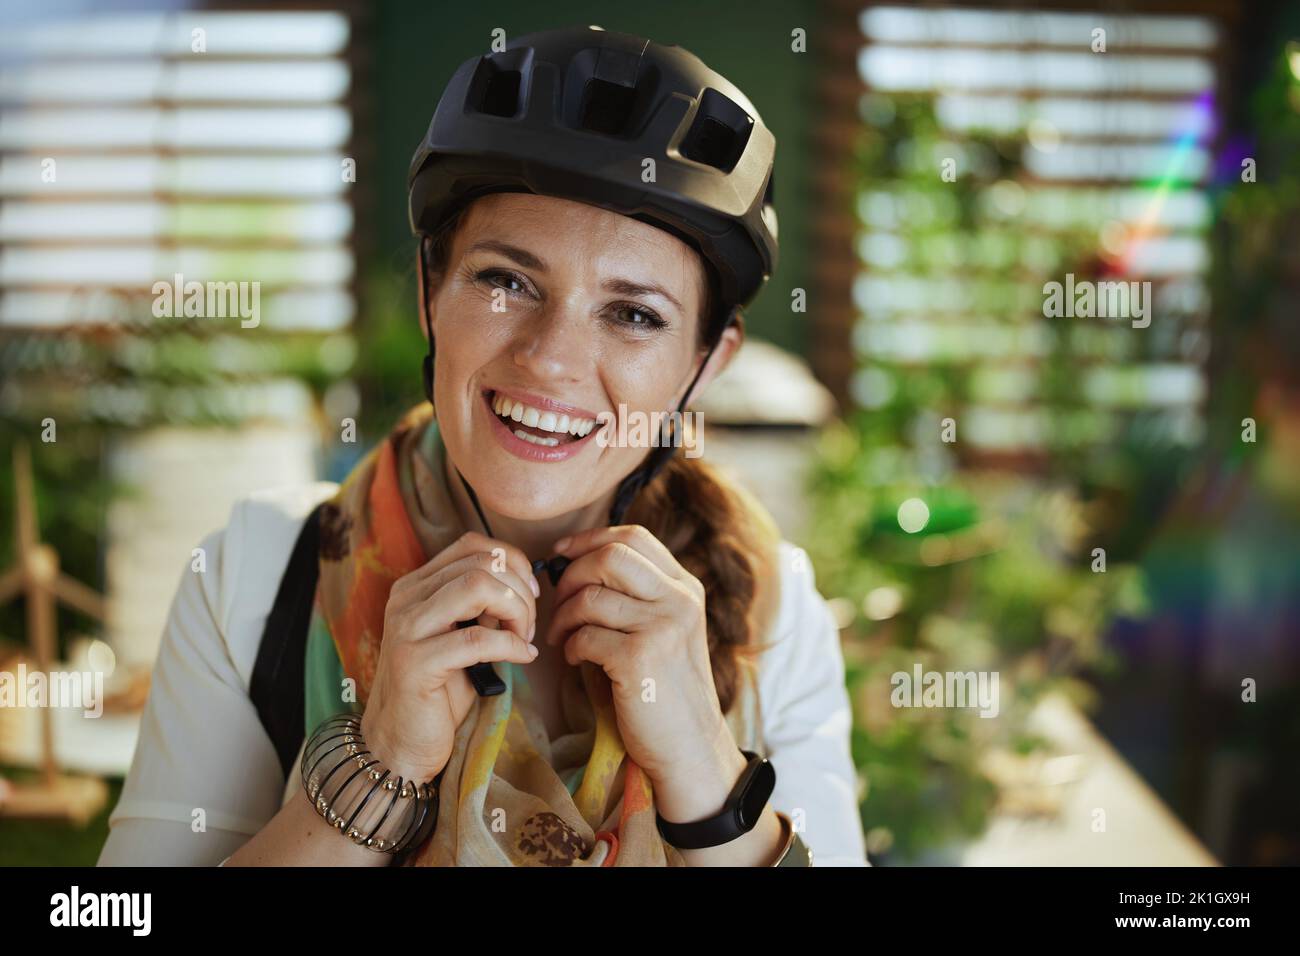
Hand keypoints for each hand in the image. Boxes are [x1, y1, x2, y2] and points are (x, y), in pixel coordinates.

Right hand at [361, 532, 539, 782]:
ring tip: (522, 639)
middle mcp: (406, 598)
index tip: (529, 594)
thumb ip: (482, 608)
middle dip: (520, 591)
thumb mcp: (461, 637)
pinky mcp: (414, 662)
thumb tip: (523, 587)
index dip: (512, 562)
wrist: (399, 743)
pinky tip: (523, 658)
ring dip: (516, 612)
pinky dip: (511, 646)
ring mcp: (406, 628)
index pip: (472, 545)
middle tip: (528, 626)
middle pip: (481, 563)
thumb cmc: (438, 691)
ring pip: (478, 587)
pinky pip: (477, 639)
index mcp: (416, 586)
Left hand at [543, 525, 730, 787]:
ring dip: (564, 616)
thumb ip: (636, 596)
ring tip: (563, 638)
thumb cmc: (666, 688)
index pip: (633, 537)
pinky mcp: (640, 657)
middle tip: (559, 601)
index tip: (560, 553)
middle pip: (610, 555)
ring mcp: (662, 627)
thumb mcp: (665, 630)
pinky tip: (577, 659)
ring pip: (591, 596)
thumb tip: (573, 566)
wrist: (690, 746)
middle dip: (571, 574)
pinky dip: (571, 646)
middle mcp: (679, 600)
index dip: (588, 539)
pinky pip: (585, 635)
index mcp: (685, 587)